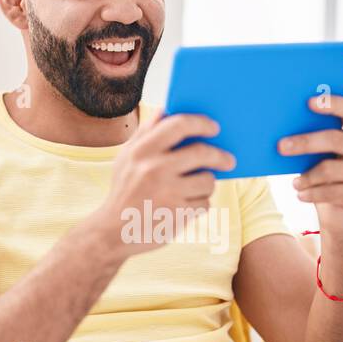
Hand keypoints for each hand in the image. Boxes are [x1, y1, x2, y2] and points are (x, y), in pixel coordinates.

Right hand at [89, 112, 235, 257]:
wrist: (112, 232)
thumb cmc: (124, 190)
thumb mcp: (126, 158)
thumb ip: (146, 133)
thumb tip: (166, 109)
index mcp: (142, 150)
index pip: (179, 125)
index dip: (201, 123)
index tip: (214, 128)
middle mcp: (155, 169)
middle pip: (202, 153)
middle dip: (220, 156)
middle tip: (229, 160)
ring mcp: (168, 193)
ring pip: (207, 181)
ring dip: (206, 185)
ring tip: (194, 189)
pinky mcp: (178, 215)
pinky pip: (205, 204)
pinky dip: (199, 205)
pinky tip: (184, 207)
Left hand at [279, 93, 342, 231]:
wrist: (341, 213)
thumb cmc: (328, 177)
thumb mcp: (325, 154)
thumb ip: (319, 135)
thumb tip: (292, 117)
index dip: (331, 104)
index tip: (308, 102)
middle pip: (336, 139)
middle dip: (306, 142)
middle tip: (281, 147)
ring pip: (331, 169)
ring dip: (308, 176)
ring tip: (295, 183)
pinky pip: (333, 192)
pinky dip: (313, 194)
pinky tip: (300, 194)